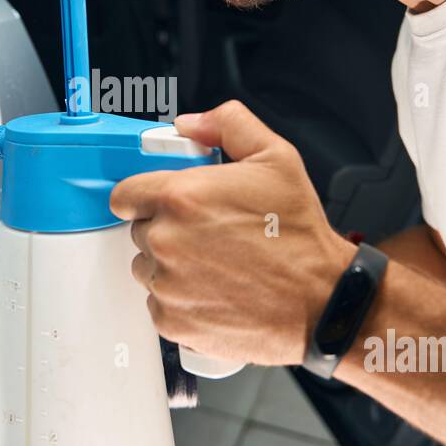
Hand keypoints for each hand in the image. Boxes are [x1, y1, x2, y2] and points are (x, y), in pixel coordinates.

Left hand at [110, 100, 354, 365]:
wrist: (321, 301)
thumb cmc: (300, 237)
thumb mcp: (277, 158)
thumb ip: (228, 125)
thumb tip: (191, 124)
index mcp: (182, 198)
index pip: (124, 194)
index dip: (143, 196)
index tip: (160, 203)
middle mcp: (166, 241)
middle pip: (140, 230)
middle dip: (167, 228)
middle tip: (208, 233)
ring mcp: (167, 285)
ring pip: (148, 268)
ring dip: (171, 265)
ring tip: (215, 263)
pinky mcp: (172, 320)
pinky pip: (160, 304)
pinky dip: (181, 300)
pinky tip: (215, 290)